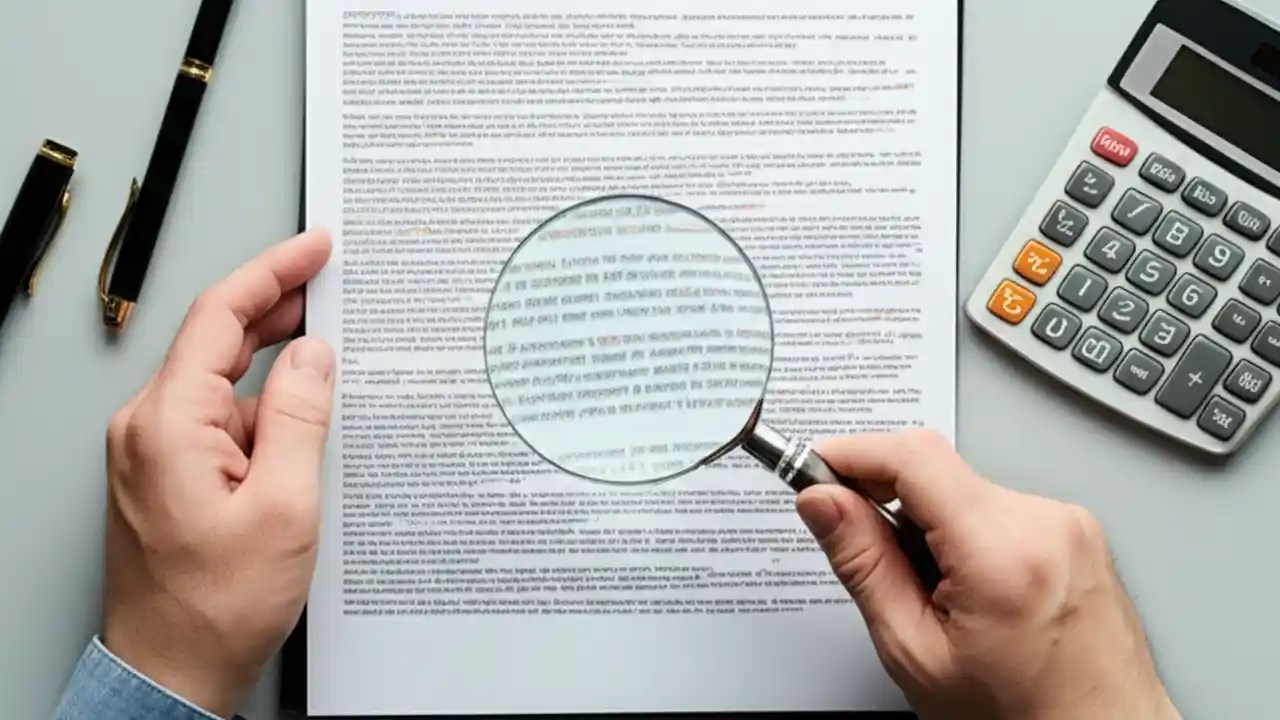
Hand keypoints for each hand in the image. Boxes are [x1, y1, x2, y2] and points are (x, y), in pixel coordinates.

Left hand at [101, 230, 334, 718]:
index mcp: (169, 422)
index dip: (273, 271)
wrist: (172, 670)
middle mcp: (149, 427)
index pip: (220, 316)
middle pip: (217, 339)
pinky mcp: (169, 473)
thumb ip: (302, 417)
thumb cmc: (215, 606)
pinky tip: (306, 425)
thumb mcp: (285, 506)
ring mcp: (155, 451)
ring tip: (333, 366)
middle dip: (278, 308)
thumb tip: (313, 355)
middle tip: (332, 286)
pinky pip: (222, 420)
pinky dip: (265, 409)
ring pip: (224, 383)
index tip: (314, 248)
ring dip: (277, 368)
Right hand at [797, 430, 1179, 719]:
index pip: (912, 458)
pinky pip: (996, 507)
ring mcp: (1067, 523)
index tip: (813, 466)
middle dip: (885, 500)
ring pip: (962, 490)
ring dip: (927, 524)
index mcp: (1004, 552)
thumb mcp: (916, 652)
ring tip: (931, 594)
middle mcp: (1045, 522)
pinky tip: (965, 589)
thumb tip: (822, 502)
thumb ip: (863, 565)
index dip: (851, 453)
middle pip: (934, 470)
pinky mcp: (1073, 530)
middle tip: (857, 548)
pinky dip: (963, 534)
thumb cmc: (1026, 719)